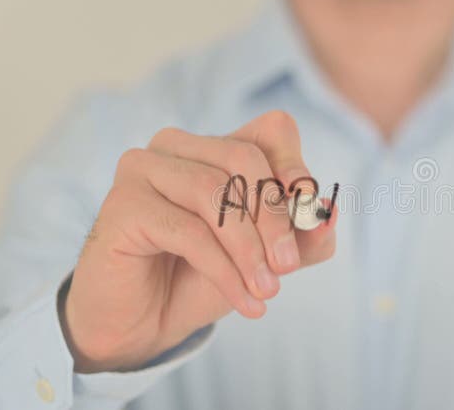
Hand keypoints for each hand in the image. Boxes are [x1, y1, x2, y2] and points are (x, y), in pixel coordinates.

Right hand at [60, 111, 336, 372]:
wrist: (146, 322)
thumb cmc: (203, 278)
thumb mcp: (267, 258)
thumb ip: (303, 237)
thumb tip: (330, 213)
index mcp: (215, 146)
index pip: (271, 130)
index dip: (295, 167)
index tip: (309, 214)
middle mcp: (177, 146)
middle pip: (245, 157)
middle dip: (275, 216)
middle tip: (288, 266)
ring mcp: (144, 168)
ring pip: (215, 194)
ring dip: (250, 249)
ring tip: (267, 290)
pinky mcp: (123, 204)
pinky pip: (189, 232)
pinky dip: (225, 270)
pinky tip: (245, 300)